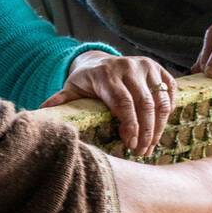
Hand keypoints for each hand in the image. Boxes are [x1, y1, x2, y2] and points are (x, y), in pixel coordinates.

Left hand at [40, 52, 176, 156]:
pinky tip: (159, 128)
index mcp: (106, 74)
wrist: (100, 61)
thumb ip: (60, 101)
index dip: (129, 125)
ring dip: (158, 126)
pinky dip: (168, 111)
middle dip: (145, 132)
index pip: (122, 102)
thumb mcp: (71, 90)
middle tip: (141, 151)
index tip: (130, 144)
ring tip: (150, 145)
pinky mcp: (159, 69)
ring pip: (160, 101)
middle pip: (144, 104)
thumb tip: (41, 112)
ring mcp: (146, 67)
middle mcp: (129, 67)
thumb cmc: (85, 82)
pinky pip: (170, 92)